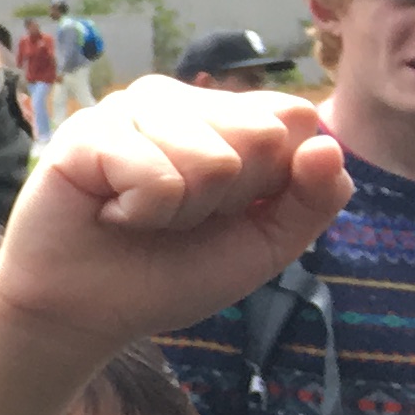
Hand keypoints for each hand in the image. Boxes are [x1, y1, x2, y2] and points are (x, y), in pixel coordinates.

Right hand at [0, 80, 352, 414]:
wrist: (84, 313)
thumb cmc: (169, 273)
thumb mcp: (264, 244)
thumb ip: (314, 199)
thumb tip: (330, 146)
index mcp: (225, 117)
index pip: (295, 116)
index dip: (275, 179)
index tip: (230, 211)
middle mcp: (180, 102)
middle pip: (262, 133)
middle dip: (229, 198)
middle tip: (180, 217)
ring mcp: (130, 110)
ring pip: (212, 158)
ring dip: (182, 212)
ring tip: (141, 217)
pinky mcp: (87, 132)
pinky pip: (156, 176)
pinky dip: (140, 214)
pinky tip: (110, 214)